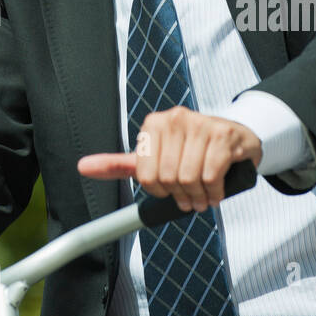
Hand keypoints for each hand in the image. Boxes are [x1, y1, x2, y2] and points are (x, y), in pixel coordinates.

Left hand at [77, 106, 261, 212]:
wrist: (233, 138)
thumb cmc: (191, 151)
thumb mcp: (153, 156)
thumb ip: (119, 164)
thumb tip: (82, 167)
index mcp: (153, 124)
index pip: (146, 176)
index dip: (159, 191)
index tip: (169, 189)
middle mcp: (175, 118)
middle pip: (168, 178)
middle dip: (182, 196)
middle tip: (191, 196)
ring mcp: (200, 124)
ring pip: (190, 179)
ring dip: (200, 196)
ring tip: (205, 194)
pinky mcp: (223, 134)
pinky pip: (211, 175)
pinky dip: (215, 191)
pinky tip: (218, 188)